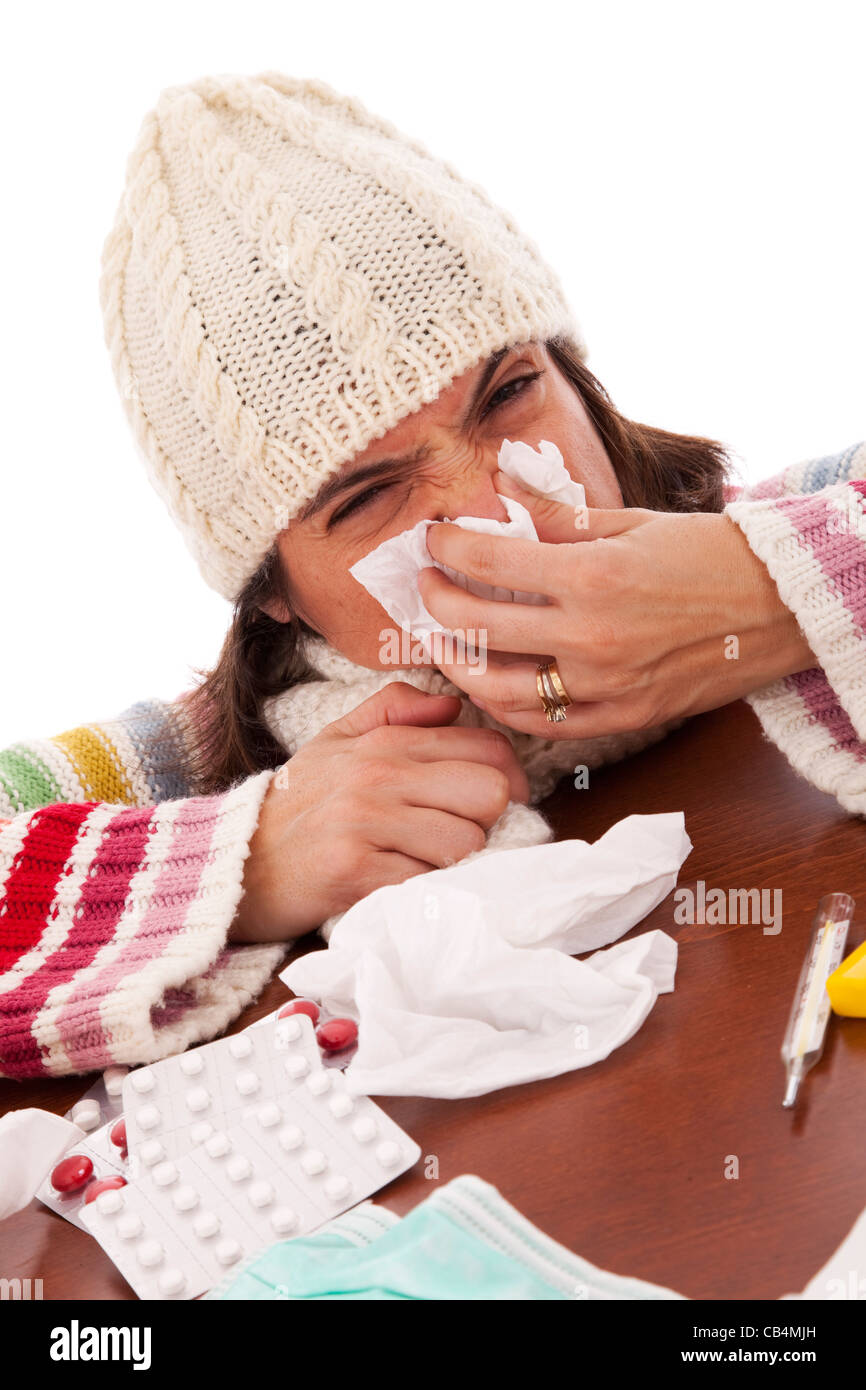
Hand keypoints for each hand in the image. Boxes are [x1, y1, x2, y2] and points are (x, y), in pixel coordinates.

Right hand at [230, 681, 528, 942]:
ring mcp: (366, 823)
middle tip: (455, 835)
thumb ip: (393, 709)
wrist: (234, 864)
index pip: (487, 748)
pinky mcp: (355, 872)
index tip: (490, 804)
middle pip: (488, 792)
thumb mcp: (336, 741)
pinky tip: (398, 885)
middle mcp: (378, 775)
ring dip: (453, 863)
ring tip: (421, 863)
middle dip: (484, 821)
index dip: (506, 779)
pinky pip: (427, 882)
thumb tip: (452, 704)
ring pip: (465, 843)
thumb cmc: (294, 805)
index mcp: (384, 741)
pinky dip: (422, 892)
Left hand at [417, 469, 815, 739]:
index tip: (435, 539)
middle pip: (478, 627)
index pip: (490, 562)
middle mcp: (591, 637)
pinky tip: (488, 684)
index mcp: (593, 576)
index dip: (449, 548)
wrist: (779, 607)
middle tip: (428, 584)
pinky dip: (505, 707)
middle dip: (437, 601)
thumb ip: (558, 514)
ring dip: (457, 664)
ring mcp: (605, 686)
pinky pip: (544, 725)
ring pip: (499, 690)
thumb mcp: (632, 522)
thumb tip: (501, 485)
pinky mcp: (622, 718)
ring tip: (442, 641)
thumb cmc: (709, 555)